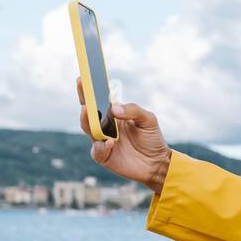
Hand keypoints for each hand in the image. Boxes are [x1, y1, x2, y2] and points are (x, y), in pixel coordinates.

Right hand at [75, 76, 172, 194]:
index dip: (88, 89)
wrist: (157, 163)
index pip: (98, 100)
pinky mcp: (105, 157)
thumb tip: (114, 108)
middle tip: (83, 92)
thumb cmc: (152, 138)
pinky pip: (98, 150)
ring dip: (87, 121)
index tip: (83, 78)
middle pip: (88, 113)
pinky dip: (103, 146)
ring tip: (87, 110)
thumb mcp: (148, 120)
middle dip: (84, 101)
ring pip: (89, 130)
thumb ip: (134, 110)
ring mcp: (103, 141)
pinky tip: (111, 143)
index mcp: (114, 114)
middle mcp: (105, 126)